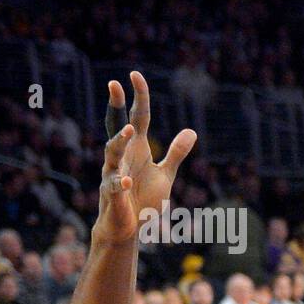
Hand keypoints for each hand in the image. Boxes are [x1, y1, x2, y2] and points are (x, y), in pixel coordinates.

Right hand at [97, 72, 195, 242]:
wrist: (127, 227)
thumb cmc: (142, 198)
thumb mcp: (165, 174)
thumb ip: (176, 152)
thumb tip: (191, 130)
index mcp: (137, 149)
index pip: (137, 117)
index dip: (138, 98)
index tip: (135, 75)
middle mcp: (122, 157)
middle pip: (117, 127)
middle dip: (115, 106)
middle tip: (114, 84)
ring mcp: (115, 174)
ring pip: (112, 153)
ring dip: (119, 141)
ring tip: (130, 129)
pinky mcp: (113, 196)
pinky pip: (114, 186)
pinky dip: (121, 183)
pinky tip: (128, 180)